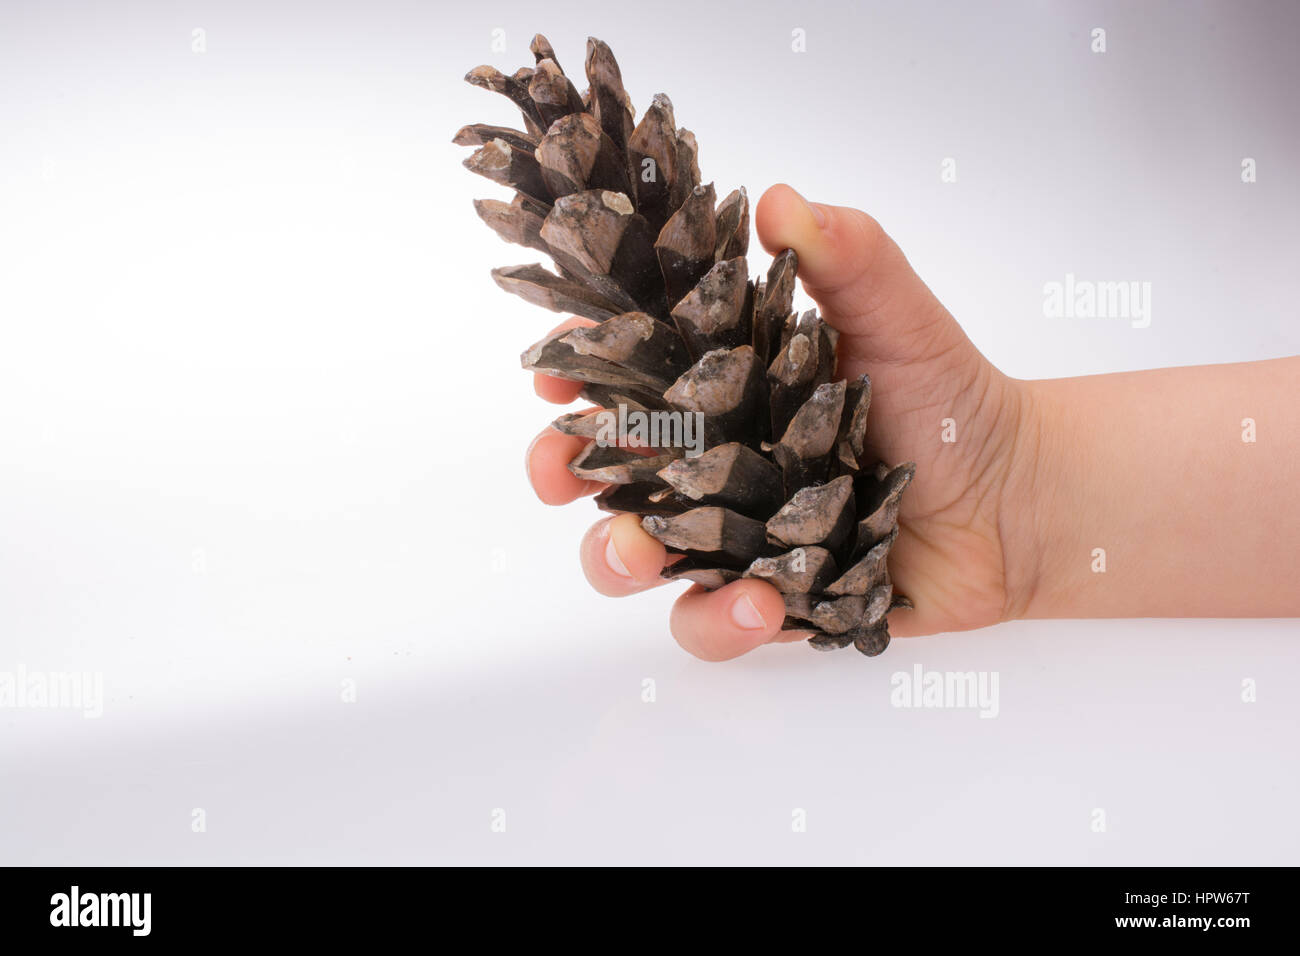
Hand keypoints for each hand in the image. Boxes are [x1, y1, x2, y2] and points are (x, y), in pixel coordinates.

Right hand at [526, 184, 1037, 659]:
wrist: (1015, 503)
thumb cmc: (948, 400)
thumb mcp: (898, 318)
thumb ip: (844, 257)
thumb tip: (777, 199)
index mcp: (723, 390)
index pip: (625, 375)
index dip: (576, 371)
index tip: (554, 371)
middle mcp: (712, 465)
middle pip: (602, 471)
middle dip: (561, 472)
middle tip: (560, 475)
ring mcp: (731, 540)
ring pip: (634, 561)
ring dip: (619, 559)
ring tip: (649, 556)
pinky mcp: (765, 603)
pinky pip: (713, 624)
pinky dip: (722, 620)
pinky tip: (762, 604)